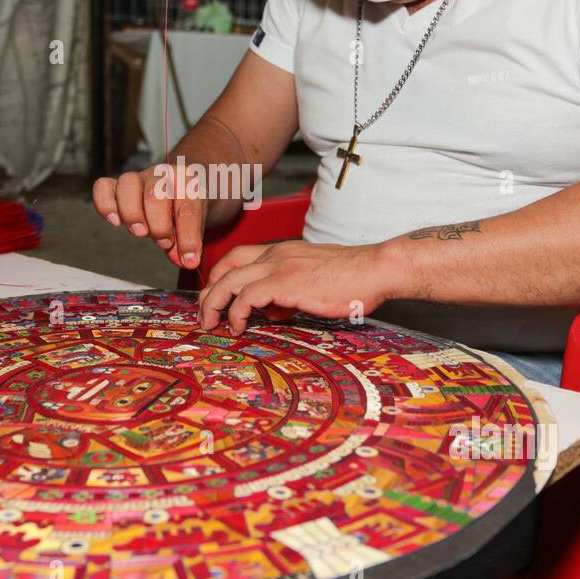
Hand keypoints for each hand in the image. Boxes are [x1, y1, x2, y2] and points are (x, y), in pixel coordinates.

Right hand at [92, 164, 206, 269]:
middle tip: (164, 242)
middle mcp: (162, 175)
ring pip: (128, 184)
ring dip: (132, 214)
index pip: (188, 209)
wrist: (179, 188)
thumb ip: (189, 242)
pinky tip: (115, 221)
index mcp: (188, 182)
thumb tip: (184, 260)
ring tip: (140, 232)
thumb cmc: (186, 207)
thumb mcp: (196, 224)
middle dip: (159, 225)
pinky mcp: (118, 185)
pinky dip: (105, 204)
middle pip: (155, 194)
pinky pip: (103, 187)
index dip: (188, 237)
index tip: (189, 259)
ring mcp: (139, 178)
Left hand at [197, 240, 392, 333]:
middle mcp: (276, 253)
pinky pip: (246, 297)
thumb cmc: (353, 279)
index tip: (215, 297)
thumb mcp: (314, 281)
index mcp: (283, 251)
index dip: (220, 275)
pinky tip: (238, 328)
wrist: (375, 270)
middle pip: (226, 268)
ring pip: (229, 281)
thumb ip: (289, 292)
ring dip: (213, 304)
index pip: (238, 256)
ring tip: (210, 325)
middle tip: (204, 315)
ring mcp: (279, 266)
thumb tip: (273, 311)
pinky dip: (235, 313)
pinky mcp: (284, 282)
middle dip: (209, 292)